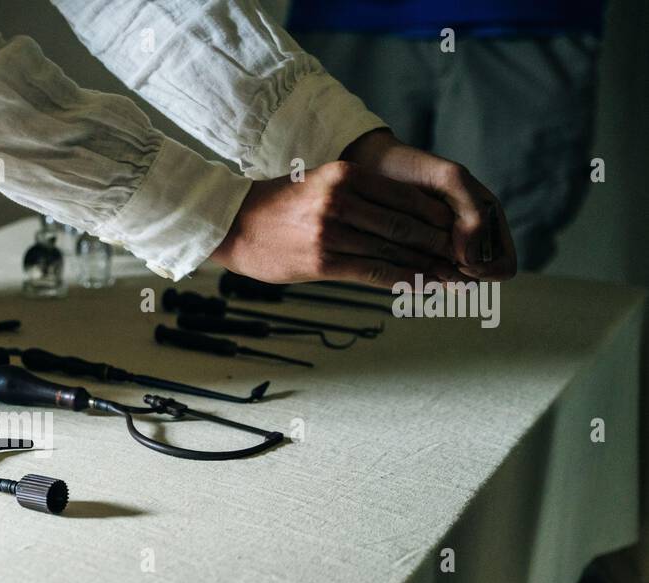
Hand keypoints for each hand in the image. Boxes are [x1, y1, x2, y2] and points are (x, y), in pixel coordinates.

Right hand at [211, 160, 470, 287]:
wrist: (233, 225)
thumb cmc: (279, 207)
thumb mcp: (321, 185)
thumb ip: (358, 195)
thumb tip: (403, 216)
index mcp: (345, 175)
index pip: (405, 197)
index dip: (438, 217)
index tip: (462, 231)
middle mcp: (341, 200)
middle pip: (405, 224)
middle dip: (442, 244)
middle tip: (470, 257)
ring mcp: (332, 231)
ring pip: (394, 249)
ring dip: (430, 265)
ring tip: (457, 277)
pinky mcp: (322, 261)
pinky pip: (375, 271)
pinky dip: (405, 279)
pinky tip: (426, 285)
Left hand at [341, 128, 515, 279]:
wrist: (373, 167)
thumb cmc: (413, 168)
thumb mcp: (450, 179)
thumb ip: (472, 212)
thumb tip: (472, 260)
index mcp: (488, 223)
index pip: (504, 265)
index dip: (488, 270)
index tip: (461, 262)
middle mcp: (467, 241)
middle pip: (476, 281)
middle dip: (458, 279)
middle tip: (437, 267)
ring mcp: (441, 252)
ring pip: (448, 284)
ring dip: (436, 280)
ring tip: (415, 262)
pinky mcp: (413, 259)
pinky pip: (422, 281)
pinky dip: (416, 279)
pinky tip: (401, 267)